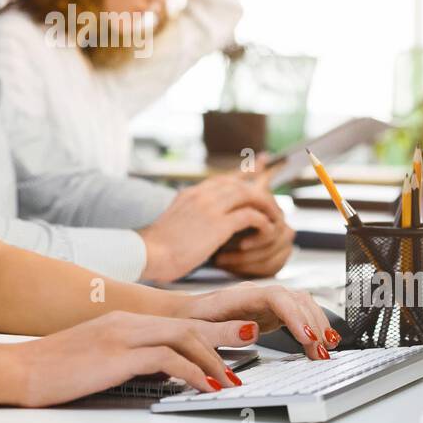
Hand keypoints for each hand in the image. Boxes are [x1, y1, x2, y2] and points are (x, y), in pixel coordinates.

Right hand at [7, 311, 260, 406]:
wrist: (18, 369)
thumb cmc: (51, 369)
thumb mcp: (98, 359)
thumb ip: (127, 358)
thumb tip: (156, 371)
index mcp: (124, 322)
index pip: (177, 322)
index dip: (209, 330)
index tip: (232, 340)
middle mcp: (128, 323)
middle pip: (189, 324)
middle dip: (224, 335)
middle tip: (252, 341)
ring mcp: (123, 335)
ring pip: (185, 338)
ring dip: (215, 359)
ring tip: (232, 377)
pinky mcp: (118, 354)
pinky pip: (168, 359)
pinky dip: (193, 373)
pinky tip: (204, 385)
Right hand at [140, 174, 284, 281]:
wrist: (147, 253)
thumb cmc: (157, 248)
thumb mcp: (173, 224)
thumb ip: (189, 217)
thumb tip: (200, 226)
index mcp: (191, 194)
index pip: (223, 178)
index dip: (243, 174)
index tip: (259, 169)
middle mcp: (202, 195)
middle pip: (240, 184)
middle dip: (260, 192)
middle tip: (274, 203)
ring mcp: (210, 207)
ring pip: (249, 195)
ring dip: (266, 206)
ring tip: (275, 218)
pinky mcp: (218, 224)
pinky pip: (250, 216)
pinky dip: (262, 222)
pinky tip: (266, 231)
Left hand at [177, 282, 339, 360]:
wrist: (181, 314)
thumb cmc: (187, 320)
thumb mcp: (198, 328)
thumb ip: (223, 329)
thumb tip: (252, 331)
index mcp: (239, 296)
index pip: (275, 297)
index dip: (294, 315)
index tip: (306, 337)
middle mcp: (257, 294)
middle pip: (294, 300)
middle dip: (312, 324)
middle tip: (320, 351)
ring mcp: (266, 302)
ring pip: (301, 304)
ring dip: (317, 325)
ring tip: (325, 350)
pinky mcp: (270, 312)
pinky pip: (298, 314)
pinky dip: (312, 326)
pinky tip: (321, 341)